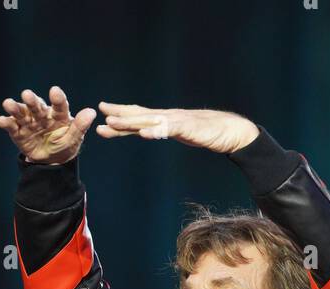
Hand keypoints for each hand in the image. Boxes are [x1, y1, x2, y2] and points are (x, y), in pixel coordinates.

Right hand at [0, 85, 95, 164]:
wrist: (51, 160)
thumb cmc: (64, 145)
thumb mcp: (74, 139)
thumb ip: (80, 126)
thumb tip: (92, 112)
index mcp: (58, 114)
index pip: (59, 105)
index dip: (57, 98)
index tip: (55, 92)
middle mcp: (42, 114)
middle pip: (37, 105)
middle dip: (32, 100)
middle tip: (27, 95)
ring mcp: (29, 122)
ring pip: (22, 112)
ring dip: (15, 107)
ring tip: (8, 104)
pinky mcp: (18, 132)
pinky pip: (12, 127)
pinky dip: (7, 123)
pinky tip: (2, 120)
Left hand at [96, 103, 258, 154]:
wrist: (230, 131)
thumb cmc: (207, 133)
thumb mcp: (181, 133)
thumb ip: (166, 131)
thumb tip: (151, 132)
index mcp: (165, 119)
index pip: (139, 115)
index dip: (121, 113)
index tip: (102, 113)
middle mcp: (167, 117)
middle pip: (139, 116)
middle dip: (119, 115)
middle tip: (99, 114)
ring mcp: (176, 121)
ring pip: (149, 121)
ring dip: (130, 122)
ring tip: (113, 122)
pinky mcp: (187, 128)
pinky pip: (168, 130)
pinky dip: (156, 131)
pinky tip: (144, 134)